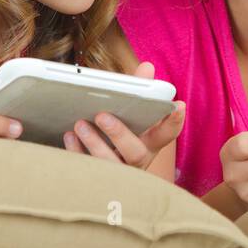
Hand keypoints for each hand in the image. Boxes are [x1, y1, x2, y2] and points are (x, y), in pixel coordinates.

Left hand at [61, 61, 184, 169]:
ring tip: (80, 124)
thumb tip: (147, 67)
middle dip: (120, 134)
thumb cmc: (119, 133)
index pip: (168, 134)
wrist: (99, 168)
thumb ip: (139, 90)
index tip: (178, 105)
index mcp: (150, 142)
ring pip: (110, 165)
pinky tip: (70, 137)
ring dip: (94, 143)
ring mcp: (118, 174)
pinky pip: (87, 170)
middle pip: (136, 153)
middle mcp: (137, 160)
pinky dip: (77, 153)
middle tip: (102, 115)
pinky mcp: (97, 179)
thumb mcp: (131, 113)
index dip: (175, 121)